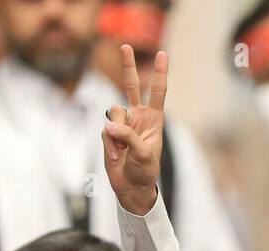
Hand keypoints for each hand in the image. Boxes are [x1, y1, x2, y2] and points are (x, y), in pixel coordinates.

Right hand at [103, 44, 166, 215]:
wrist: (131, 187)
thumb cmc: (145, 171)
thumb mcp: (144, 154)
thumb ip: (129, 137)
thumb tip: (110, 124)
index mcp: (154, 120)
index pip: (157, 92)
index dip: (160, 73)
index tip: (163, 54)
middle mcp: (138, 117)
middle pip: (132, 86)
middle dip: (128, 66)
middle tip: (125, 46)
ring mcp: (122, 124)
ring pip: (114, 112)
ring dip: (117, 133)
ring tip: (123, 151)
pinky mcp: (109, 133)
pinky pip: (105, 130)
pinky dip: (109, 144)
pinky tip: (116, 155)